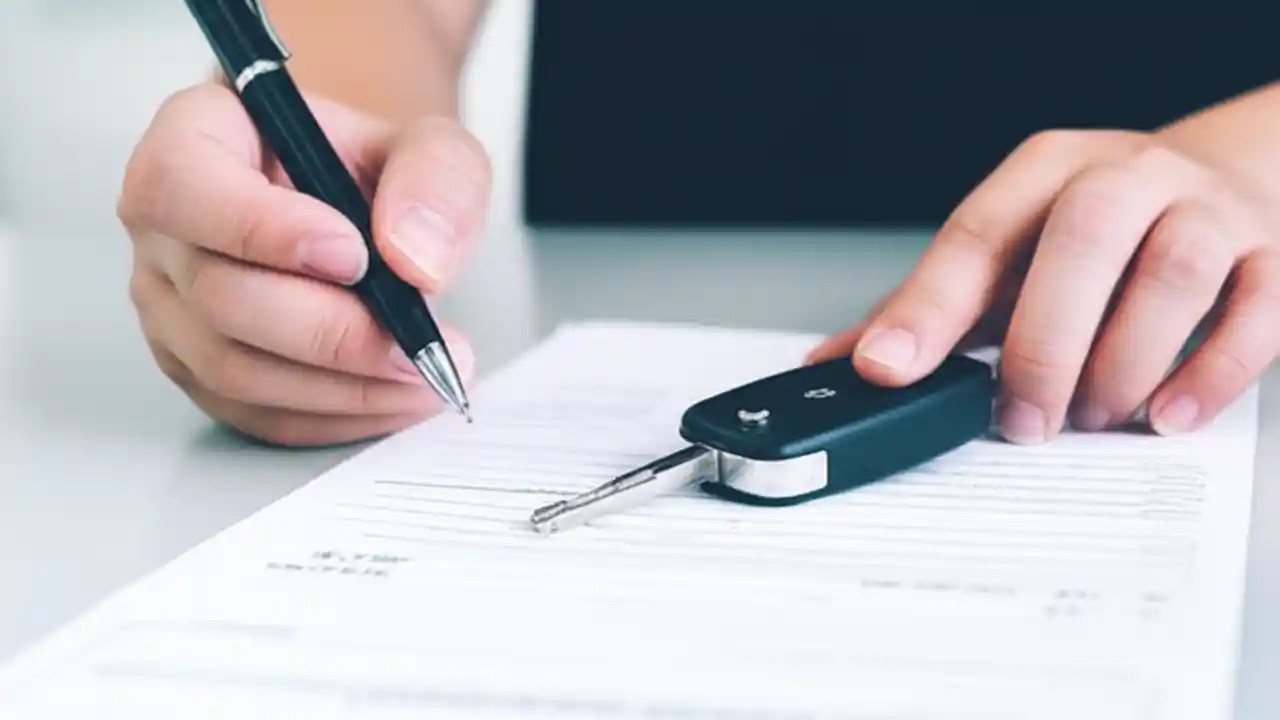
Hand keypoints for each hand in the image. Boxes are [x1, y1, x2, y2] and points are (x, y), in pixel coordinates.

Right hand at [119, 83, 490, 445]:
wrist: (362, 207)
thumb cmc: (374, 168)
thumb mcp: (429, 146)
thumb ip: (437, 179)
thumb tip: (416, 260)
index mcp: (194, 137)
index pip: (182, 186)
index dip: (263, 230)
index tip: (356, 257)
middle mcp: (164, 226)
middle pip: (217, 296)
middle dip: (329, 331)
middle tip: (416, 343)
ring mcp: (172, 305)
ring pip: (233, 369)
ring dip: (340, 386)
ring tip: (425, 374)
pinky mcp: (201, 369)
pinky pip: (255, 413)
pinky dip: (333, 416)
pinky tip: (397, 397)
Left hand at [807, 129, 1279, 442]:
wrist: (1221, 183)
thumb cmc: (1095, 236)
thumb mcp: (1009, 254)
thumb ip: (933, 306)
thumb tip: (839, 364)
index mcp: (1044, 172)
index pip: (978, 231)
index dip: (929, 305)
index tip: (886, 370)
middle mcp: (1126, 176)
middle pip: (1086, 238)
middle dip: (1043, 343)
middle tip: (1021, 421)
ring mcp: (1206, 210)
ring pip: (1174, 272)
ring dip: (1123, 362)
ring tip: (1093, 417)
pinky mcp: (1273, 255)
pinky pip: (1258, 310)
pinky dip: (1209, 374)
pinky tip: (1166, 416)